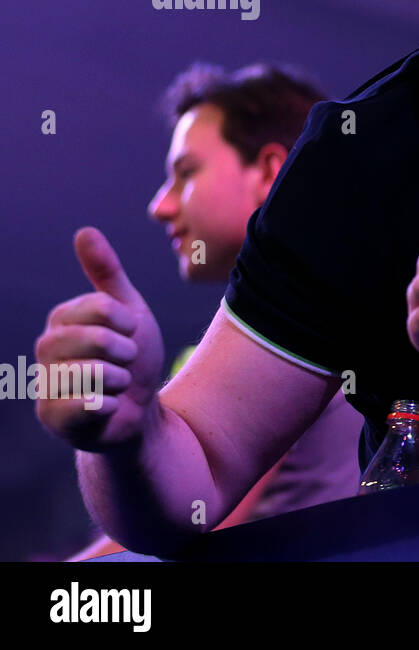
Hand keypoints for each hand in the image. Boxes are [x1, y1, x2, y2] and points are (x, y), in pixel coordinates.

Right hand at [35, 228, 164, 450]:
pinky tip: (109, 406)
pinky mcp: (52, 418)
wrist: (141, 409)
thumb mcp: (129, 311)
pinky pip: (86, 406)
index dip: (125, 322)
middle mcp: (46, 349)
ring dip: (120, 380)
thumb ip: (107, 274)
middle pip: (94, 339)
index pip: (98, 307)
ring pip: (92, 374)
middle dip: (124, 351)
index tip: (130, 333)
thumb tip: (84, 231)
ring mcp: (45, 384)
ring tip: (118, 384)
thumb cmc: (132, 358)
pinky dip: (111, 405)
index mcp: (62, 319)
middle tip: (127, 361)